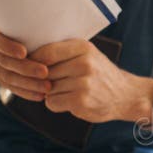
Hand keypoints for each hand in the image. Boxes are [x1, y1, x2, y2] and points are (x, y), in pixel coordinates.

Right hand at [0, 18, 49, 100]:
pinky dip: (25, 93)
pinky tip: (40, 96)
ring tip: (47, 87)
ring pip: (8, 78)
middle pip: (5, 62)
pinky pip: (10, 87)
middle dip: (26, 69)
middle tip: (45, 72)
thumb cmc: (2, 25)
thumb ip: (23, 19)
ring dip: (29, 84)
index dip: (8, 47)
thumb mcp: (6, 19)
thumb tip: (53, 14)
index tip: (24, 52)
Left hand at [31, 39, 152, 122]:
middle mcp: (84, 63)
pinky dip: (56, 104)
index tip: (34, 68)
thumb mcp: (88, 55)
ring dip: (52, 93)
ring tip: (69, 92)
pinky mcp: (81, 100)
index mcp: (83, 47)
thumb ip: (63, 53)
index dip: (34, 62)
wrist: (127, 96)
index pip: (45, 52)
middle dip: (45, 80)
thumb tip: (26, 56)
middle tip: (57, 83)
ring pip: (46, 88)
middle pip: (43, 72)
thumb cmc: (100, 75)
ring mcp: (83, 82)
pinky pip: (52, 102)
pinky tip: (70, 102)